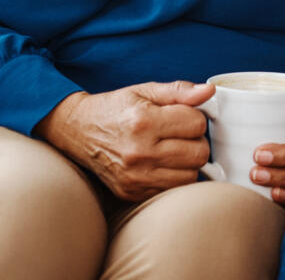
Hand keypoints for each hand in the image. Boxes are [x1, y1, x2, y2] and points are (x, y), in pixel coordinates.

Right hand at [35, 80, 213, 201]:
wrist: (76, 130)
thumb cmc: (115, 108)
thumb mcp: (145, 91)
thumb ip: (179, 91)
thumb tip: (209, 91)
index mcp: (144, 122)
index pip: (197, 124)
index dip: (196, 117)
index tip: (183, 116)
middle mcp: (139, 153)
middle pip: (198, 153)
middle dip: (196, 140)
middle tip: (180, 134)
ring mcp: (135, 177)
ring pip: (190, 176)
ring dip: (188, 162)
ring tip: (172, 149)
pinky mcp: (131, 193)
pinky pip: (171, 190)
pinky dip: (173, 177)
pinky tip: (161, 163)